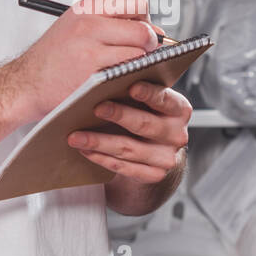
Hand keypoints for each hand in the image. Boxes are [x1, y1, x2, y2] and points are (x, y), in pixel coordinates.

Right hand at [13, 0, 158, 125]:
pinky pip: (129, 71)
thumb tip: (156, 32)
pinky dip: (131, 77)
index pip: (135, 0)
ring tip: (126, 69)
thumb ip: (111, 24)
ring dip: (141, 63)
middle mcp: (88, 23)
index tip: (140, 32)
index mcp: (86, 7)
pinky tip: (119, 81)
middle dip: (150, 43)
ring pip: (140, 51)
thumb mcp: (76, 26)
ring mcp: (90, 48)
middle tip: (140, 55)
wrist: (23, 85)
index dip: (145, 18)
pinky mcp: (92, 73)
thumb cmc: (53, 59)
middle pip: (144, 28)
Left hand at [67, 80, 191, 182]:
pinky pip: (124, 167)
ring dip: (99, 142)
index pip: (165, 99)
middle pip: (145, 125)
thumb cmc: (146, 115)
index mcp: (179, 110)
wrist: (156, 150)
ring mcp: (167, 158)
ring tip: (76, 136)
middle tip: (96, 108)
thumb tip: (106, 80)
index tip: (131, 86)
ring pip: (129, 149)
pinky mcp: (154, 175)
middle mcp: (177, 135)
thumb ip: (134, 90)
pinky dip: (101, 158)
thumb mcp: (147, 101)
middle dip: (119, 115)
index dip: (149, 93)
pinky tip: (85, 150)